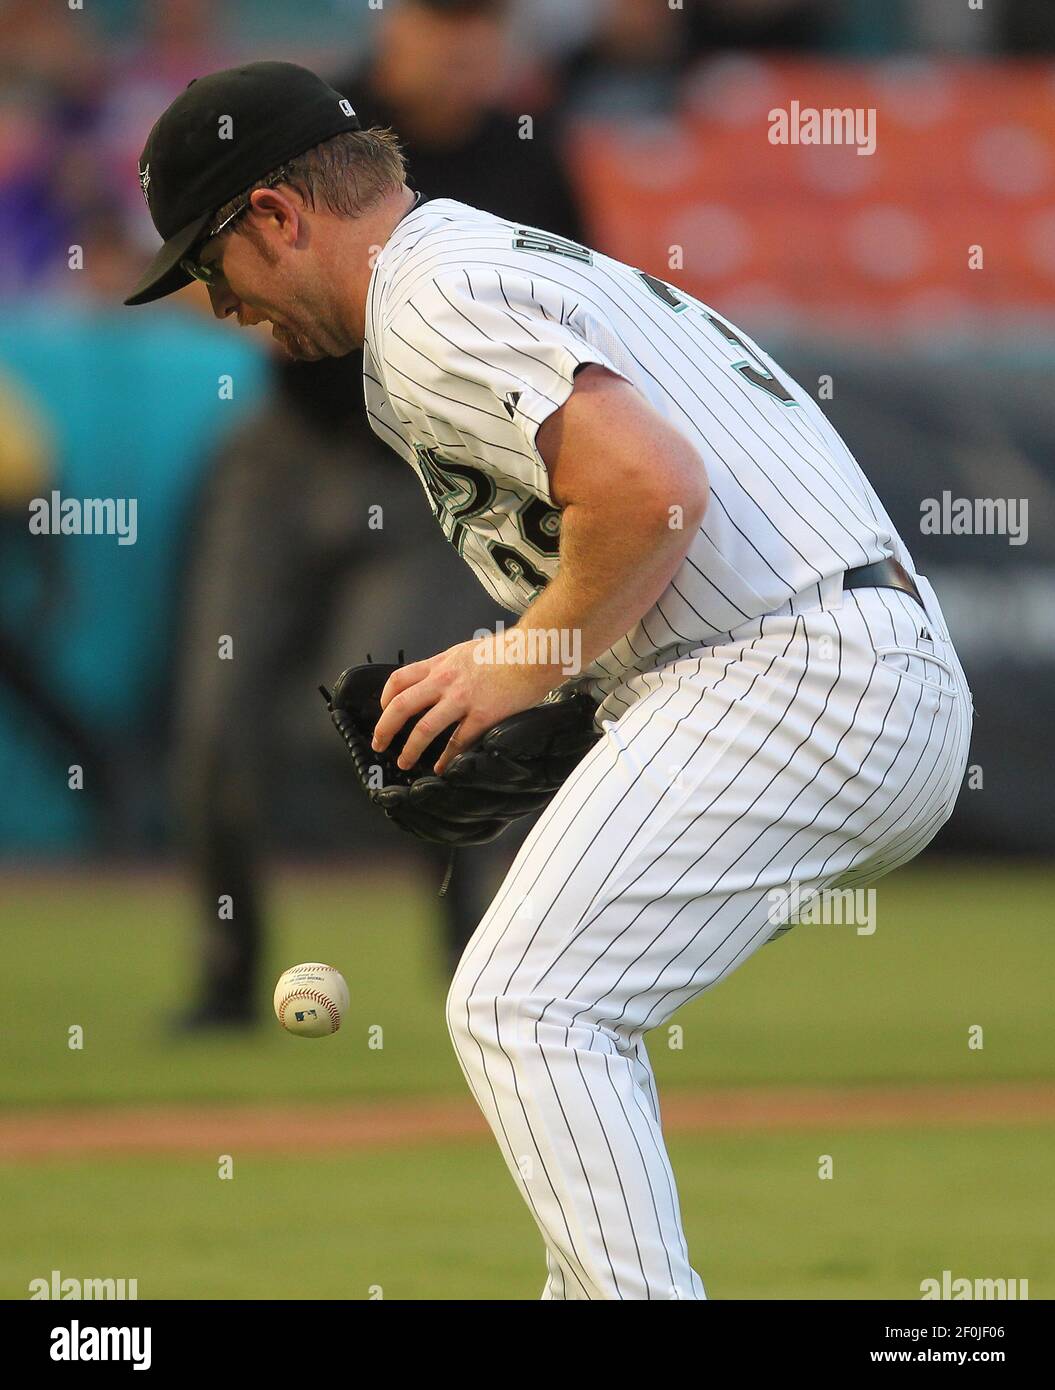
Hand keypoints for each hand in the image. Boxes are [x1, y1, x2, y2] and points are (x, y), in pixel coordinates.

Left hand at [372, 633, 557, 774]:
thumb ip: (451, 667)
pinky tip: (442, 767)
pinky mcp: (482, 715)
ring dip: (409, 749)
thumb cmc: (509, 651)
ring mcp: (462, 699)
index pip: (400, 680)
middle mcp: (446, 680)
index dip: (385, 699)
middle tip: (379, 743)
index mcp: (442, 663)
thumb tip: (440, 680)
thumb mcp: (468, 650)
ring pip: (423, 728)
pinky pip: (457, 742)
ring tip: (405, 761)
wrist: (535, 652)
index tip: (383, 711)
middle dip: (384, 728)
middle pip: (401, 706)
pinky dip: (446, 759)